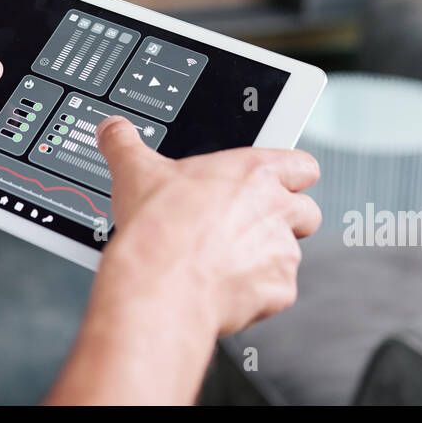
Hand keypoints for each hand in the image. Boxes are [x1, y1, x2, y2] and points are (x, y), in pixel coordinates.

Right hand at [44, 118, 320, 403]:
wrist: (160, 285)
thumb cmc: (158, 229)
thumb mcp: (135, 171)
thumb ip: (126, 143)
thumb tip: (113, 130)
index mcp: (253, 172)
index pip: (302, 165)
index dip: (291, 175)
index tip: (276, 183)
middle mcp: (276, 209)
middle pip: (308, 211)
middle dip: (287, 220)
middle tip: (249, 226)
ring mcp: (282, 252)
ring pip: (291, 253)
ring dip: (267, 258)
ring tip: (227, 261)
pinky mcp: (279, 291)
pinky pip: (278, 291)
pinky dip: (257, 292)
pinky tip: (225, 287)